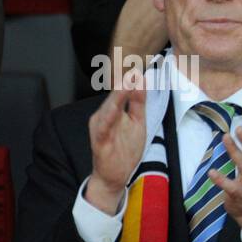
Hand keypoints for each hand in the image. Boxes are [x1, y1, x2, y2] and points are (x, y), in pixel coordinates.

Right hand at [86, 71, 147, 213]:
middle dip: (123, 83)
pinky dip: (108, 117)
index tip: (141, 65)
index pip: (122, 92)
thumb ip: (138, 103)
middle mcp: (103, 116)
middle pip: (114, 97)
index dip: (130, 79)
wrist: (114, 176)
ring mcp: (101, 128)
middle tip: (134, 68)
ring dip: (116, 96)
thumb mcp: (137, 123)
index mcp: (112, 111)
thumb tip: (142, 80)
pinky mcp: (100, 141)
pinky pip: (104, 128)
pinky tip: (114, 109)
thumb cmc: (124, 149)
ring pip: (108, 109)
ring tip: (126, 83)